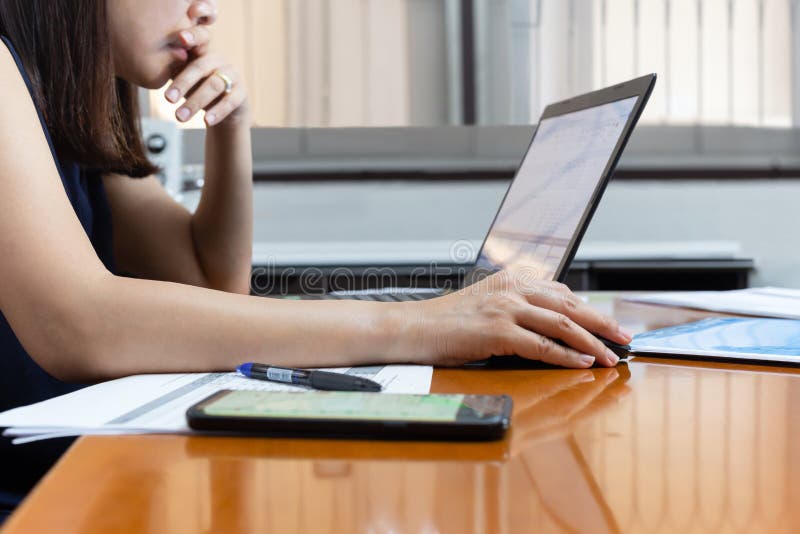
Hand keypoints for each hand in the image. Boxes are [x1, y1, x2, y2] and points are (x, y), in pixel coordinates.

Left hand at [164, 26, 247, 127]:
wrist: (222, 111)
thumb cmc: (196, 88)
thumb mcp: (183, 76)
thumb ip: (174, 67)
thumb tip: (159, 63)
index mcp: (203, 50)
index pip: (200, 37)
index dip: (193, 36)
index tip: (181, 38)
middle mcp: (219, 58)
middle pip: (200, 67)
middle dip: (183, 83)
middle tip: (168, 99)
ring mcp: (233, 74)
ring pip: (214, 85)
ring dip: (195, 102)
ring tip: (179, 117)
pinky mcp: (242, 92)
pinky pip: (230, 101)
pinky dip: (217, 112)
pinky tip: (206, 121)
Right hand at [411, 271, 632, 367]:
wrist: (414, 328)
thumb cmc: (447, 323)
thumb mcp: (486, 306)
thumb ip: (517, 308)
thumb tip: (550, 323)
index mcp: (512, 279)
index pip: (561, 293)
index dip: (589, 310)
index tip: (607, 323)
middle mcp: (512, 289)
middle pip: (570, 306)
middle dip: (602, 322)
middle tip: (626, 337)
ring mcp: (506, 308)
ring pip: (562, 325)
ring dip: (592, 342)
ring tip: (613, 356)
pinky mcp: (497, 331)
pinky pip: (542, 346)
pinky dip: (566, 356)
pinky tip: (584, 363)